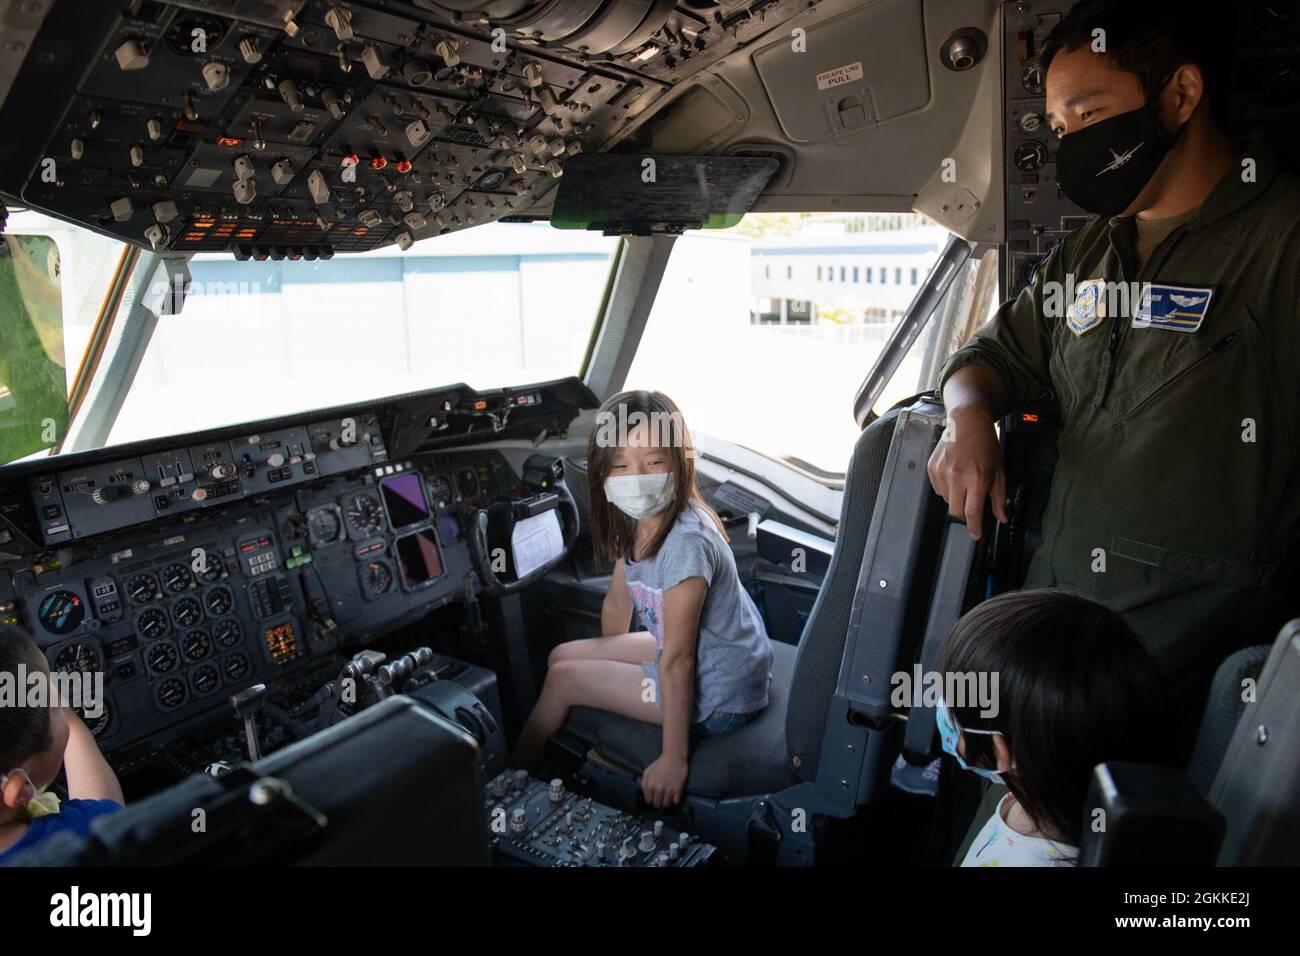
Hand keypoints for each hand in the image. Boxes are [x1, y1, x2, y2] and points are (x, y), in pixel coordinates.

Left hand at [640, 753, 687, 808]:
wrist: (674, 756)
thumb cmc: (660, 763)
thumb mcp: (647, 771)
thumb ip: (644, 783)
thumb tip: (645, 794)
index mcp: (650, 785)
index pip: (649, 801)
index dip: (651, 798)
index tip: (654, 797)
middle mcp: (659, 789)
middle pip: (657, 804)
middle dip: (658, 801)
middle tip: (661, 796)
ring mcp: (669, 790)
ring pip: (666, 804)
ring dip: (666, 801)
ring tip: (667, 795)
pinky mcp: (678, 789)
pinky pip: (676, 802)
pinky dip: (675, 799)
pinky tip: (674, 794)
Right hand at [927, 406, 1008, 539]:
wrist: (967, 421)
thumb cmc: (985, 443)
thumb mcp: (998, 470)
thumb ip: (998, 496)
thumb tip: (1001, 517)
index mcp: (977, 478)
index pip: (972, 512)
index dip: (974, 527)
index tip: (976, 535)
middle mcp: (957, 476)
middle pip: (956, 510)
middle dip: (965, 514)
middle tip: (972, 507)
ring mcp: (942, 471)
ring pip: (946, 500)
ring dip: (955, 498)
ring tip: (964, 482)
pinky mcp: (932, 467)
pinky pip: (938, 488)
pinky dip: (946, 488)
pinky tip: (954, 475)